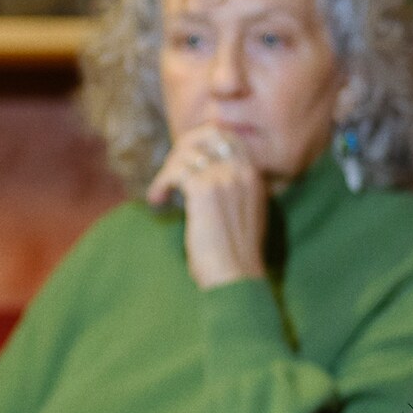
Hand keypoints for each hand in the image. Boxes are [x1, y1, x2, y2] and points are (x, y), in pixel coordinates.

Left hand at [145, 124, 266, 288]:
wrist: (235, 277)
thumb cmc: (235, 257)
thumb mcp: (243, 215)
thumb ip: (231, 190)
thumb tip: (198, 176)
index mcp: (254, 175)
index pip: (228, 136)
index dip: (200, 143)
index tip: (184, 162)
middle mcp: (242, 170)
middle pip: (207, 135)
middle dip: (182, 150)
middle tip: (170, 174)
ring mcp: (224, 176)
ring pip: (187, 152)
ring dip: (168, 170)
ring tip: (161, 193)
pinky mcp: (203, 189)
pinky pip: (174, 171)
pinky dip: (160, 183)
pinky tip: (157, 199)